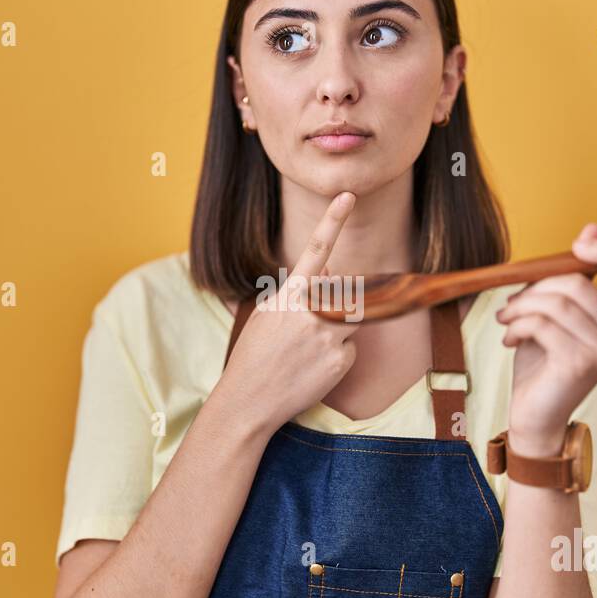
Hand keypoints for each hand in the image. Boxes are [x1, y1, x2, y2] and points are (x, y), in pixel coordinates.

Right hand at [218, 192, 362, 433]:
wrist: (247, 402)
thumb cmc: (255, 356)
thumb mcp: (269, 316)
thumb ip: (301, 291)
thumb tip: (333, 270)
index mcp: (289, 296)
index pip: (315, 250)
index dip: (332, 221)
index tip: (347, 195)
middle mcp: (311, 311)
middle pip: (347, 293)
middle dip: (339, 306)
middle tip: (307, 334)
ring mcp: (328, 336)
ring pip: (349, 323)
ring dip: (334, 334)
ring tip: (303, 356)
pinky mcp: (339, 361)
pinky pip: (349, 350)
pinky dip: (336, 359)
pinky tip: (311, 372)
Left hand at [495, 222, 596, 456]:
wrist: (535, 417)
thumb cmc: (544, 366)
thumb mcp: (555, 315)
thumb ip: (571, 279)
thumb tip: (592, 227)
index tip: (580, 243)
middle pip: (579, 283)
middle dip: (536, 286)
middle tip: (512, 303)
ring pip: (557, 302)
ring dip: (522, 306)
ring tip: (507, 319)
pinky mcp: (581, 363)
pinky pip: (543, 324)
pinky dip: (519, 325)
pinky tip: (510, 338)